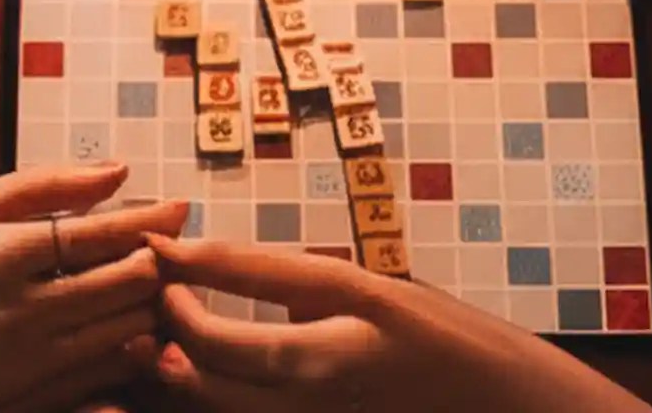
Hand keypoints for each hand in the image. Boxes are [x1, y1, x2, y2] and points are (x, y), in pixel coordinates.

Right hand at [0, 164, 187, 411]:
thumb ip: (38, 187)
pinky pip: (96, 377)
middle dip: (158, 262)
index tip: (179, 205)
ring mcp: (18, 365)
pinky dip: (125, 350)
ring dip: (147, 305)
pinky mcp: (17, 401)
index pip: (100, 235)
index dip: (150, 218)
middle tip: (172, 245)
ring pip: (119, 333)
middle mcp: (13, 314)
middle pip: (122, 286)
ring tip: (153, 282)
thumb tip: (117, 170)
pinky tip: (128, 330)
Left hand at [146, 236, 651, 412]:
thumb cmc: (434, 335)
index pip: (214, 333)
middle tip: (156, 291)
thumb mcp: (363, 288)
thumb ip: (279, 276)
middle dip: (164, 332)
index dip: (172, 288)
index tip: (156, 254)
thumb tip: (199, 260)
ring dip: (176, 372)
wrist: (494, 406)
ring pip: (211, 412)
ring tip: (166, 329)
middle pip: (199, 380)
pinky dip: (210, 398)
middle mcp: (306, 405)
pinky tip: (203, 370)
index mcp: (322, 356)